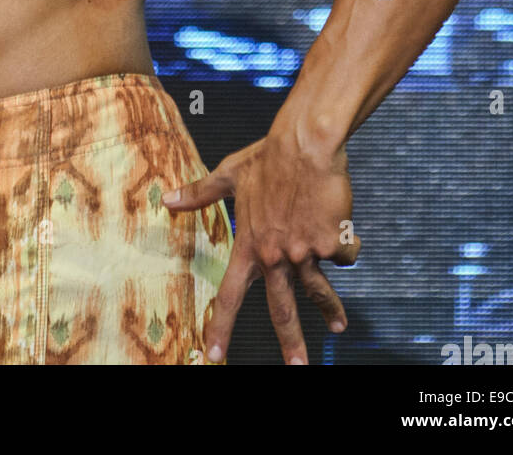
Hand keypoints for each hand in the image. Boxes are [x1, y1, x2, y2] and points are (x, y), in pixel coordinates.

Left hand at [164, 132, 359, 364]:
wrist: (306, 144)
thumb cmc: (268, 157)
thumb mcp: (229, 174)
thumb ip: (199, 194)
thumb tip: (166, 199)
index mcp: (249, 244)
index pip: (229, 294)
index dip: (220, 326)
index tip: (214, 355)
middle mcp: (275, 254)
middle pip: (282, 309)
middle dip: (291, 343)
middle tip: (297, 368)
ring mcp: (305, 252)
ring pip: (320, 292)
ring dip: (331, 311)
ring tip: (338, 326)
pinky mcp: (332, 243)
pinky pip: (343, 254)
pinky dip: (346, 243)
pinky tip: (343, 228)